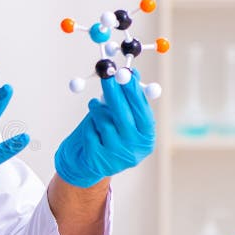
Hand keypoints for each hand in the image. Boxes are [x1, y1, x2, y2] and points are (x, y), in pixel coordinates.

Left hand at [55, 69, 155, 187]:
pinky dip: (89, 124)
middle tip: (106, 76)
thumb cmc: (111, 133)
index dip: (134, 93)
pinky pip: (90, 133)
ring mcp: (116, 157)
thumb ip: (129, 97)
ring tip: (94, 104)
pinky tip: (90, 127)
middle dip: (115, 94)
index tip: (125, 73)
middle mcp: (135, 150)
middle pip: (124, 118)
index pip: (142, 113)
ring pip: (105, 123)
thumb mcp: (123, 116)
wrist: (90, 161)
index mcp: (146, 138)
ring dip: (97, 109)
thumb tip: (132, 72)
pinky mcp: (98, 160)